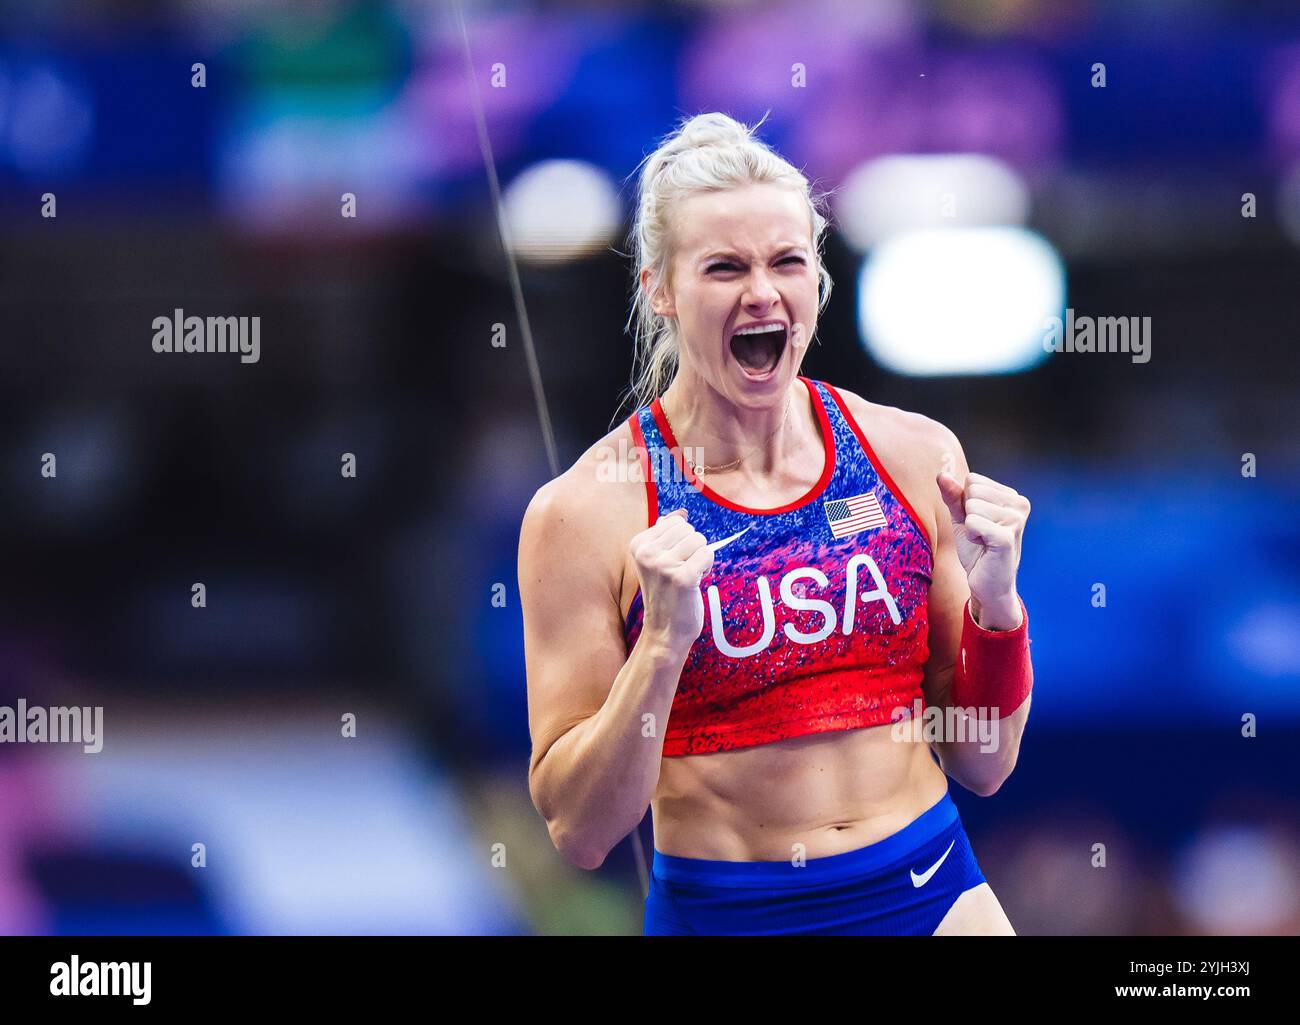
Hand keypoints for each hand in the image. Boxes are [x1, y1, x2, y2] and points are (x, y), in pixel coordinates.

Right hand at [629, 508, 713, 651]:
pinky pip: (708, 554)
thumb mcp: (658, 561)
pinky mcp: (682, 577)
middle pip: (689, 529)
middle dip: (693, 548)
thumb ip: (666, 534)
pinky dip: (707, 567)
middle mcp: (647, 553)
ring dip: (700, 558)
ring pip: (700, 540)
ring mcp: (663, 565)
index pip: (676, 522)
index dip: (682, 541)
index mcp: (638, 545)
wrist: (665, 632)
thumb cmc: (665, 594)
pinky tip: (696, 582)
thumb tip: (681, 512)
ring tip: (688, 577)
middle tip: (682, 571)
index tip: (673, 562)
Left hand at [936, 468, 1029, 630]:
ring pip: (971, 506)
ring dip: (970, 527)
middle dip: (967, 514)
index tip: (978, 523)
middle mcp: (1019, 504)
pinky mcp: (1007, 536)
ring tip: (983, 541)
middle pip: (971, 491)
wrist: (987, 584)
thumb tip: (941, 474)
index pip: (972, 480)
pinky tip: (984, 547)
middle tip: (980, 534)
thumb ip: (953, 496)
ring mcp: (1016, 520)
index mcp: (1012, 496)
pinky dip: (971, 535)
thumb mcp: (962, 518)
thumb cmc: (977, 550)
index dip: (966, 504)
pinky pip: (973, 522)